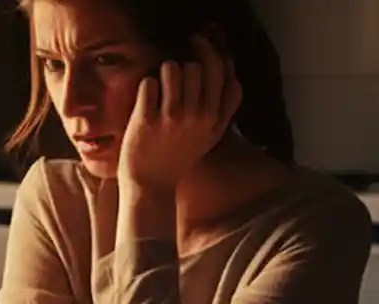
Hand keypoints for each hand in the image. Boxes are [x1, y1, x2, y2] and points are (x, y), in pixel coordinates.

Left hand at [118, 35, 242, 189]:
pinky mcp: (146, 120)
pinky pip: (149, 84)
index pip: (221, 69)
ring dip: (164, 71)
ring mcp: (171, 117)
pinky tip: (147, 98)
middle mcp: (197, 116)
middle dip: (183, 65)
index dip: (209, 50)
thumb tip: (232, 71)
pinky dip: (146, 86)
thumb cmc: (179, 156)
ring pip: (172, 68)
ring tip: (161, 85)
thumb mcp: (212, 134)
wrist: (151, 185)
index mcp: (214, 117)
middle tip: (175, 77)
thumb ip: (226, 105)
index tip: (198, 43)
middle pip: (196, 66)